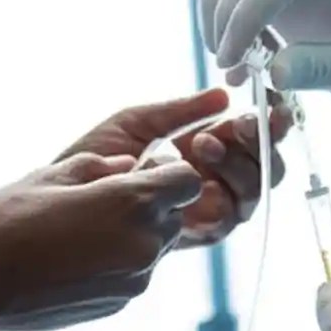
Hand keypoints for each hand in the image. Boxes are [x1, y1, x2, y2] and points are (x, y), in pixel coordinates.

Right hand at [0, 152, 202, 330]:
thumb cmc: (8, 220)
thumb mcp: (52, 176)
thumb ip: (100, 166)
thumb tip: (130, 165)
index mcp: (134, 202)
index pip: (189, 180)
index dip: (168, 173)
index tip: (139, 171)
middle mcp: (145, 242)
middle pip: (175, 216)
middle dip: (152, 205)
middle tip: (105, 201)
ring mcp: (135, 279)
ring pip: (156, 248)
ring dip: (134, 235)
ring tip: (84, 231)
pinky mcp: (119, 304)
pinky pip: (134, 275)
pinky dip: (118, 263)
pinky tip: (75, 259)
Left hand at [60, 88, 291, 247]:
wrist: (63, 197)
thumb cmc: (95, 161)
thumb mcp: (137, 123)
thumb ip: (180, 111)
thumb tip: (222, 94)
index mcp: (207, 155)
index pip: (252, 142)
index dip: (267, 125)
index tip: (267, 106)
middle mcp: (215, 185)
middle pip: (263, 170)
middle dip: (258, 144)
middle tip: (239, 125)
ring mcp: (208, 212)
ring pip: (251, 193)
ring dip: (239, 165)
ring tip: (205, 143)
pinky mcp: (194, 236)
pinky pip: (226, 219)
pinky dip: (220, 194)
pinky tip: (200, 172)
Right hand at [199, 0, 330, 150]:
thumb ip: (321, 69)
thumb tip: (271, 70)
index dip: (247, 10)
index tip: (231, 54)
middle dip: (227, 8)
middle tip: (224, 59)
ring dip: (222, 10)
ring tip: (225, 60)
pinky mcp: (295, 0)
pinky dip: (233, 26)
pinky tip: (236, 67)